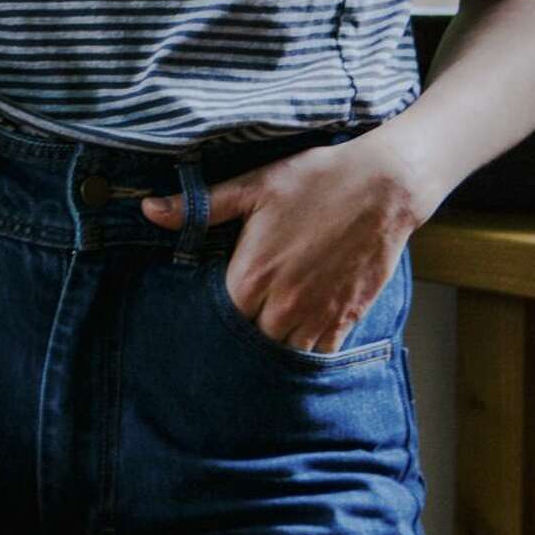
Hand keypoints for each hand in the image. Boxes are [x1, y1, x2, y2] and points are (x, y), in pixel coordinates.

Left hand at [140, 126, 437, 351]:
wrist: (385, 185)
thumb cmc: (317, 180)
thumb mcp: (253, 186)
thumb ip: (200, 207)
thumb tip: (149, 210)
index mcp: (253, 275)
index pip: (219, 319)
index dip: (212, 320)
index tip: (206, 317)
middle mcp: (283, 304)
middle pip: (249, 342)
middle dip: (240, 339)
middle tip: (232, 332)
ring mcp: (318, 314)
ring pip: (284, 354)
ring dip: (272, 349)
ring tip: (261, 342)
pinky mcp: (348, 317)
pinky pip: (321, 353)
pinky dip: (308, 354)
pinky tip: (297, 343)